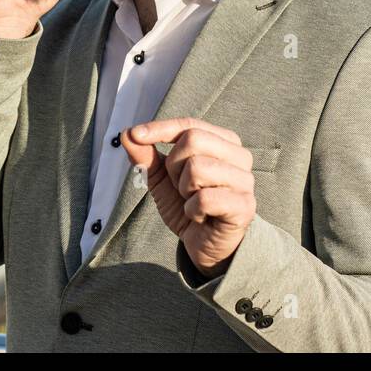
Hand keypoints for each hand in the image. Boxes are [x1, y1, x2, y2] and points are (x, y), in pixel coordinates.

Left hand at [121, 117, 255, 277]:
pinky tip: (201, 217)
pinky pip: (204, 199)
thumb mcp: (162, 179)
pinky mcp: (243, 206)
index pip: (189, 125)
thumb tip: (126, 133)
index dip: (160, 128)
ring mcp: (245, 181)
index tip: (135, 134)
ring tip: (193, 202)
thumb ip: (146, 156)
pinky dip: (193, 211)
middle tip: (182, 188)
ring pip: (198, 167)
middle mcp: (240, 156)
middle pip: (193, 140)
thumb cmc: (188, 206)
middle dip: (175, 167)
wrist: (206, 245)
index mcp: (224, 142)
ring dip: (184, 190)